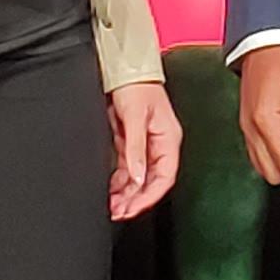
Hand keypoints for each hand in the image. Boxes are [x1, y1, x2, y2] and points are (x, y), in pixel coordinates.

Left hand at [108, 83, 182, 223]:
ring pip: (138, 178)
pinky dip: (120, 181)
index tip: (133, 208)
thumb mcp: (135, 116)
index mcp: (168, 140)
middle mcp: (159, 145)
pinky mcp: (131, 142)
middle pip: (151, 181)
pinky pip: (127, 168)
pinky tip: (111, 191)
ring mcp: (145, 145)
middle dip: (136, 199)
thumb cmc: (136, 86)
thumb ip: (136, 148)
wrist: (124, 68)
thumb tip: (137, 178)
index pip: (164, 177)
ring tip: (112, 206)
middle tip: (118, 212)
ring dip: (126, 193)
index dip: (149, 196)